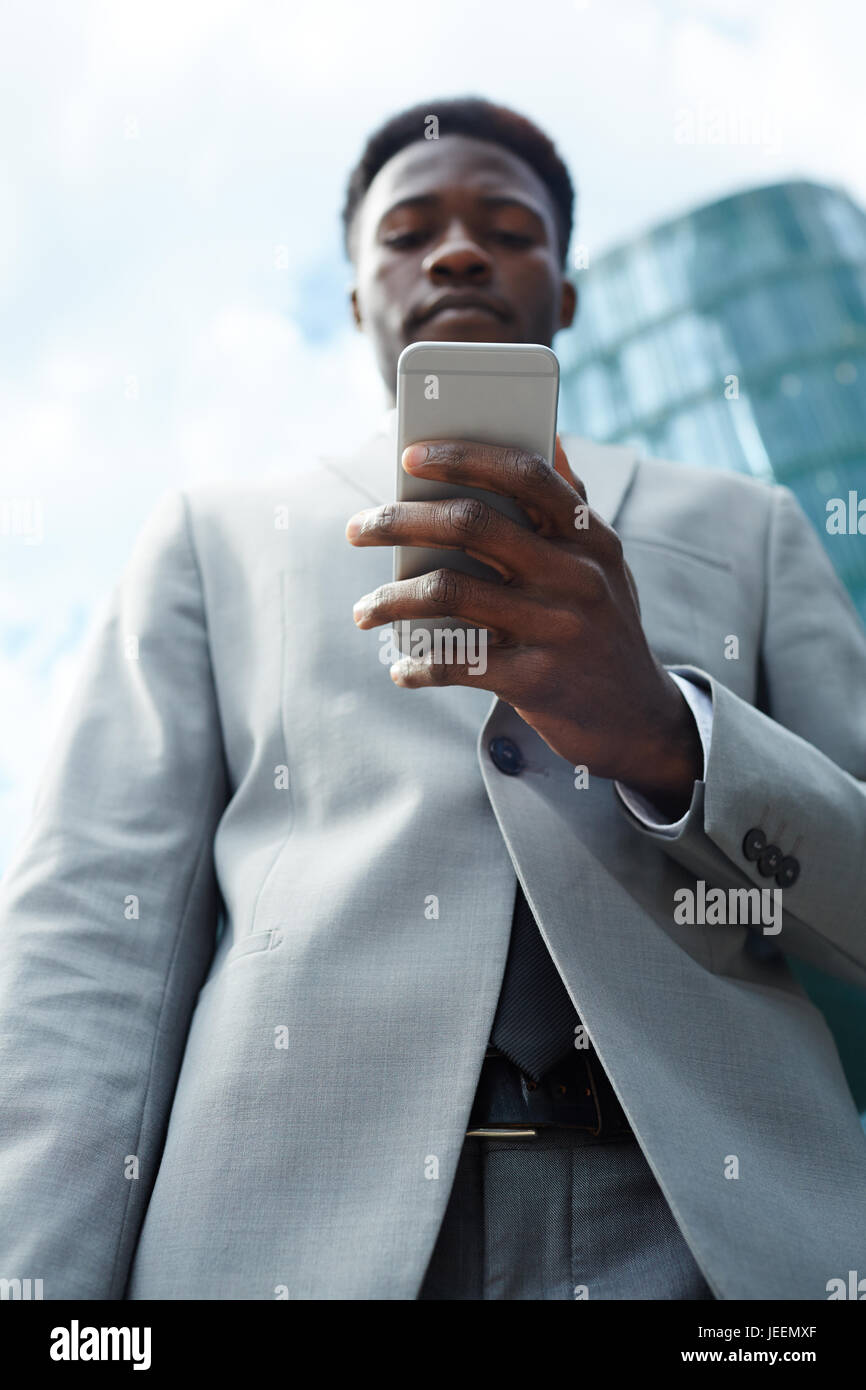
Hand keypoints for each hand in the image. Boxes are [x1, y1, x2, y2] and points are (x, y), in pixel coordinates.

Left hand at [346, 437, 702, 815]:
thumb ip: (571, 506)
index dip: (464, 456)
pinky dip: (418, 665)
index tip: (410, 456)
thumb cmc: (602, 627)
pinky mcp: (536, 681)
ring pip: (449, 592)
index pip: (526, 473)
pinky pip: (456, 662)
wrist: (639, 719)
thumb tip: (549, 431)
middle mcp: (577, 575)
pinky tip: (402, 668)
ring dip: (390, 599)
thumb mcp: (603, 564)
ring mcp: (557, 628)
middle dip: (399, 519)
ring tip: (365, 610)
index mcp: (590, 537)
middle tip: (357, 528)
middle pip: (471, 524)